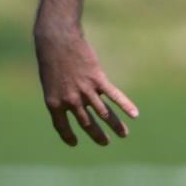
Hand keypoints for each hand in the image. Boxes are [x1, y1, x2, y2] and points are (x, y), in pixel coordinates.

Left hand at [36, 25, 138, 146]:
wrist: (57, 42)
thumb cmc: (51, 61)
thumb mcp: (50, 82)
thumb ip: (63, 96)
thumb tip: (78, 107)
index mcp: (54, 103)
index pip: (61, 126)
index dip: (67, 136)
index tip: (74, 142)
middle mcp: (70, 100)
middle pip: (87, 123)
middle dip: (97, 135)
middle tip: (105, 142)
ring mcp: (85, 91)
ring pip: (103, 113)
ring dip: (115, 126)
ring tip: (123, 134)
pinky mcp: (97, 79)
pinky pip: (114, 96)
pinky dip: (125, 105)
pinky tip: (134, 114)